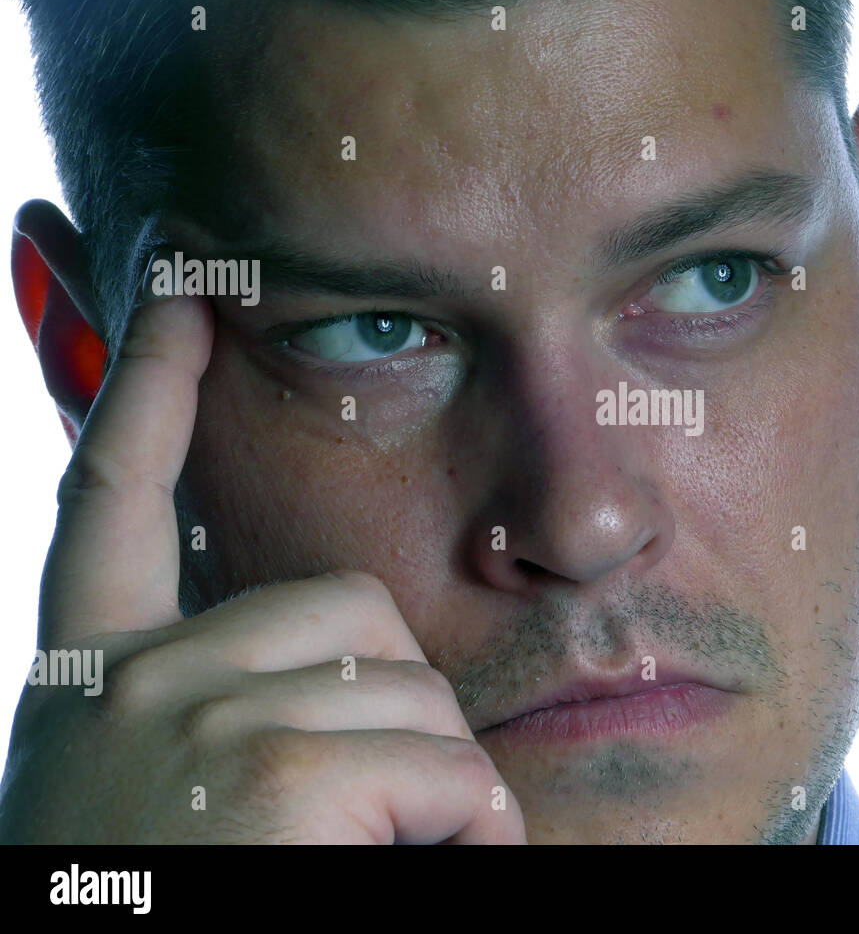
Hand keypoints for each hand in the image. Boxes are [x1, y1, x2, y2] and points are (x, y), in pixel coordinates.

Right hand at [0, 292, 524, 842]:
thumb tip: (337, 640)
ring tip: (372, 868)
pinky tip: (402, 880)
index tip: (183, 284)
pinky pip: (443, 766)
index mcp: (93, 687)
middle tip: (363, 827)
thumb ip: (226, 699)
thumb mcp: (159, 799)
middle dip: (396, 714)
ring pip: (411, 689)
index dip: (149, 387)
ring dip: (435, 789)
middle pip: (349, 609)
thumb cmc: (170, 896)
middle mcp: (124, 687)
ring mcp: (185, 724)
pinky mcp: (266, 776)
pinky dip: (466, 835)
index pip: (112, 498)